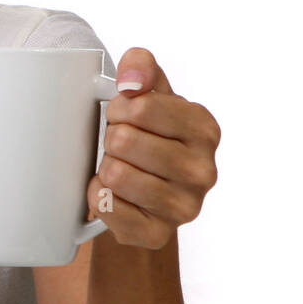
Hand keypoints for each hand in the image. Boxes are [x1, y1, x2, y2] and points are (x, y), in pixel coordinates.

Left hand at [86, 47, 220, 248]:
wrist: (145, 196)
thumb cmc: (146, 138)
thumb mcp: (149, 97)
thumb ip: (142, 70)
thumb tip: (131, 79)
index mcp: (204, 129)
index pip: (139, 107)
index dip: (118, 110)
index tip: (122, 117)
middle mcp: (203, 170)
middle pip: (123, 140)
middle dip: (110, 140)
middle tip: (119, 148)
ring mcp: (184, 207)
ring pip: (114, 175)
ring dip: (104, 170)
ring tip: (119, 170)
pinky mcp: (157, 234)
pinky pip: (106, 207)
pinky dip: (98, 198)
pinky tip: (114, 195)